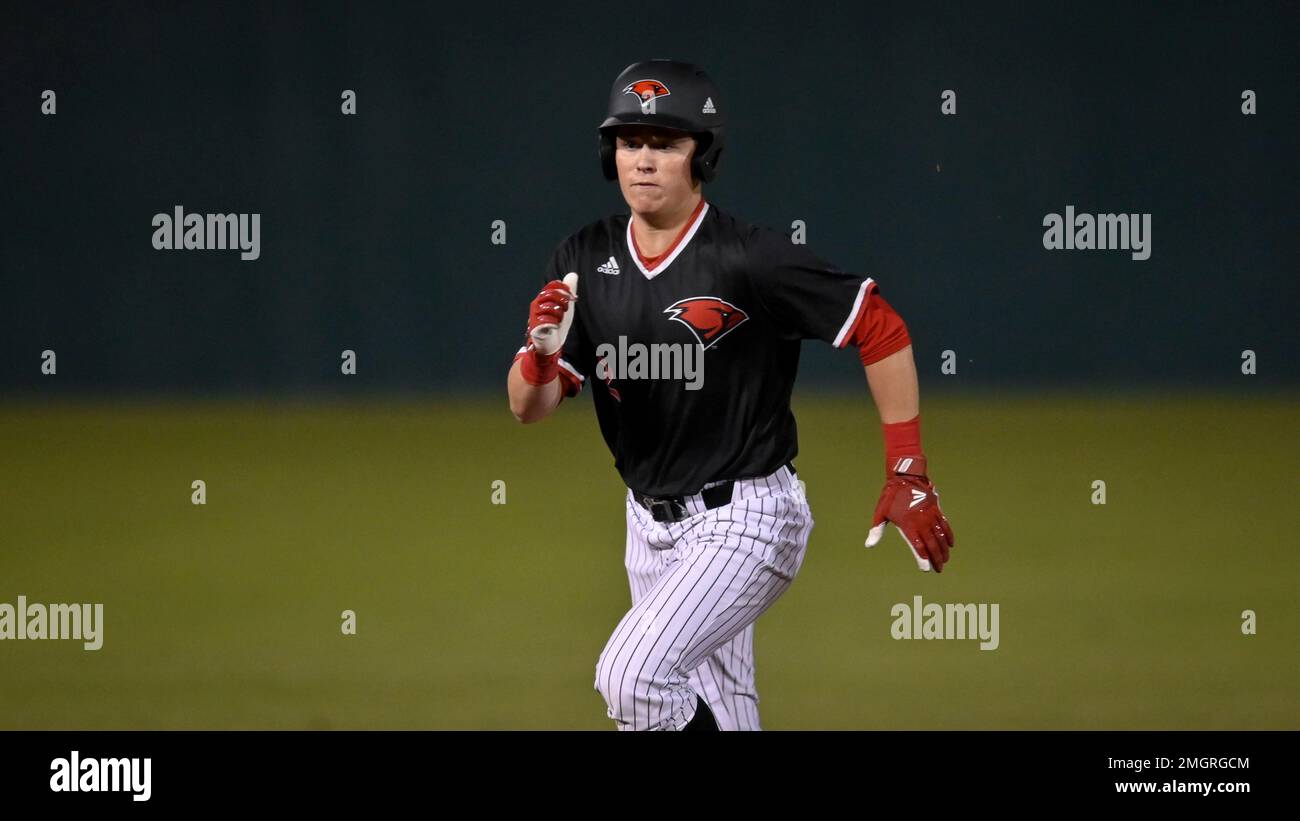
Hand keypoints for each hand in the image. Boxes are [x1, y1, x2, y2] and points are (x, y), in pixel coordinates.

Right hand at [519, 278, 575, 384]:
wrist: (551, 345)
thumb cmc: (557, 323)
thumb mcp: (566, 306)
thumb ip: (568, 290)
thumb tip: (573, 274)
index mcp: (543, 298)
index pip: (553, 285)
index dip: (565, 289)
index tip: (573, 298)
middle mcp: (536, 305)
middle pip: (550, 294)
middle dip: (563, 300)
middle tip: (566, 309)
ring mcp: (534, 316)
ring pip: (549, 307)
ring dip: (559, 314)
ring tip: (559, 319)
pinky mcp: (535, 328)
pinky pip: (546, 321)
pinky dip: (554, 323)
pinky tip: (555, 327)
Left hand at [864, 456, 953, 571]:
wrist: (906, 477)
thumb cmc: (891, 496)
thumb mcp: (880, 513)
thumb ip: (876, 530)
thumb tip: (869, 545)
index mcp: (908, 525)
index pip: (918, 546)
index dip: (923, 558)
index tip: (926, 569)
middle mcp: (922, 523)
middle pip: (931, 545)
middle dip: (936, 559)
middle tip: (939, 569)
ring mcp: (930, 516)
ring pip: (940, 537)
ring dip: (943, 550)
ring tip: (945, 560)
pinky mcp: (936, 510)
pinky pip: (945, 525)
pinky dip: (948, 535)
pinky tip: (950, 544)